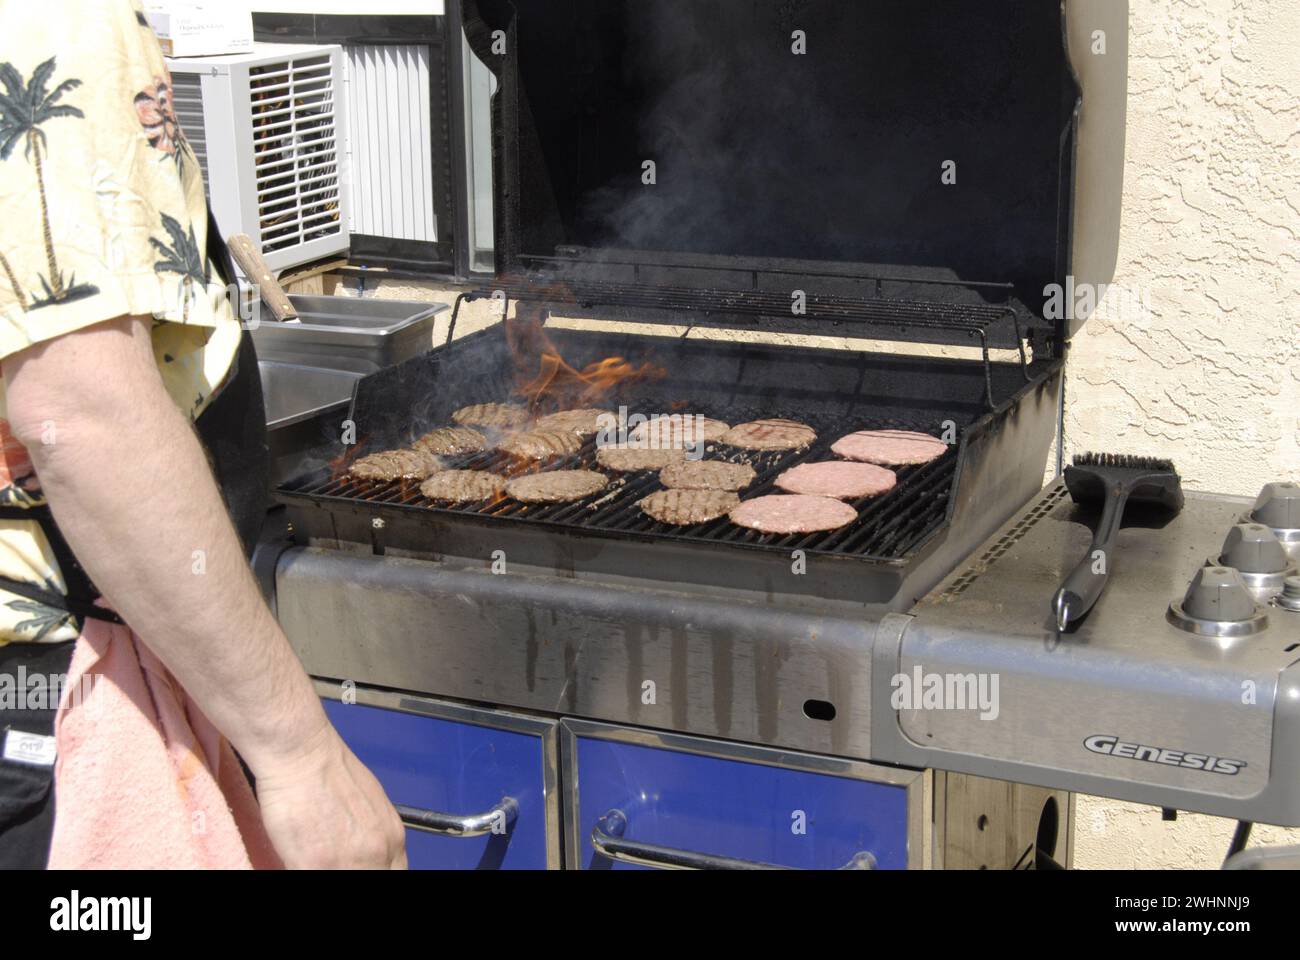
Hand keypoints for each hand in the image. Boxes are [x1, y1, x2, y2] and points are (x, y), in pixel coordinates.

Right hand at [254, 728, 406, 868]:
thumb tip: (368, 853)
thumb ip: (373, 836)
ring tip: (320, 860)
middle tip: (338, 863)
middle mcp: (378, 852)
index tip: (362, 867)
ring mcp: (347, 863)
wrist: (303, 755)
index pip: (396, 872)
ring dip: (333, 871)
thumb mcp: (371, 806)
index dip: (376, 871)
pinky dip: (307, 870)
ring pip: (350, 879)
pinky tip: (302, 861)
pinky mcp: (314, 866)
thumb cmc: (330, 771)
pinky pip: (313, 880)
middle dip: (358, 872)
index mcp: (393, 837)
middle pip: (377, 879)